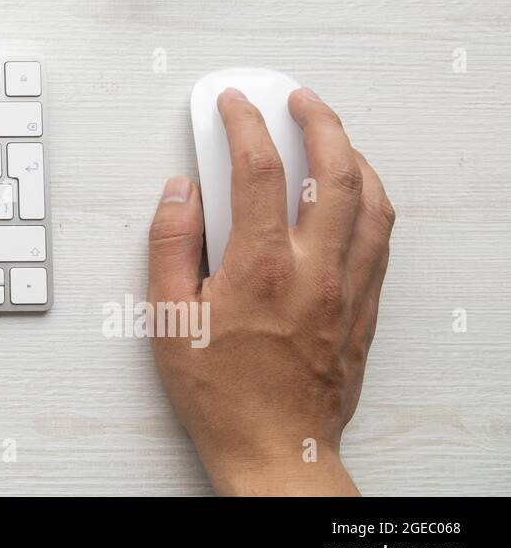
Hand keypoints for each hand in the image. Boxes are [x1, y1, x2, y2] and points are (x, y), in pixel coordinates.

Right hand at [148, 88, 393, 495]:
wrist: (275, 448)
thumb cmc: (219, 392)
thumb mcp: (167, 318)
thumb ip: (170, 245)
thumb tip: (179, 192)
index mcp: (260, 266)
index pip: (258, 168)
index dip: (244, 122)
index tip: (234, 103)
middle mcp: (313, 269)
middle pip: (334, 170)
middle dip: (318, 120)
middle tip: (298, 98)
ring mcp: (346, 288)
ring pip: (371, 201)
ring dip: (354, 155)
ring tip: (332, 135)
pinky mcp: (363, 308)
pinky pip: (380, 238)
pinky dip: (370, 200)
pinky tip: (354, 194)